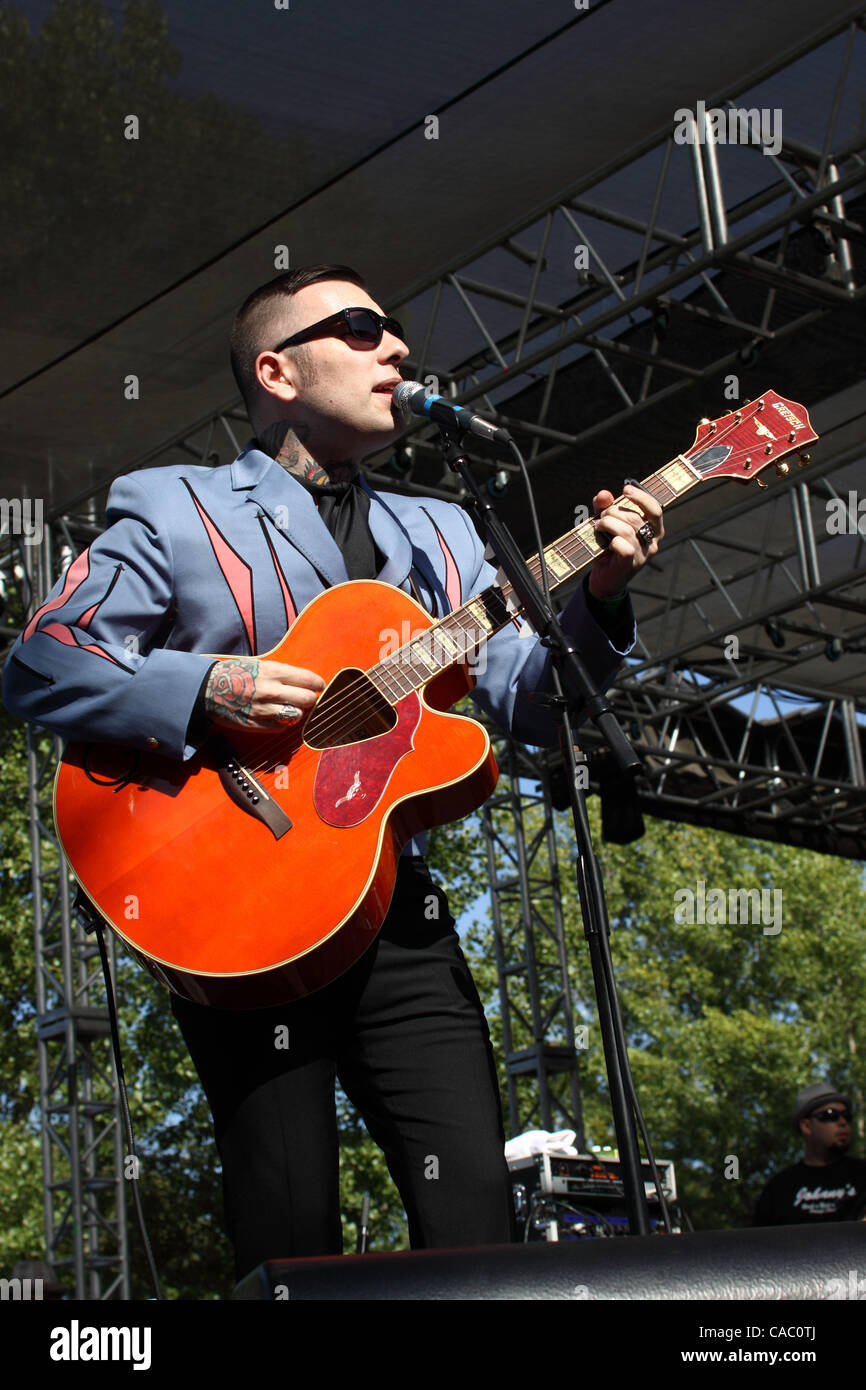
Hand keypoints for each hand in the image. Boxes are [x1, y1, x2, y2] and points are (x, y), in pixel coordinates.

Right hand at [204, 657, 324, 730]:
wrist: (208, 689)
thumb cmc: (235, 674)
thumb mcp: (260, 665)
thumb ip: (282, 674)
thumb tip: (306, 682)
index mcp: (273, 672)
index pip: (308, 680)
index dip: (317, 684)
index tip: (319, 686)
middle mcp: (271, 691)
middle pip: (307, 699)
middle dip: (309, 699)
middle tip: (306, 698)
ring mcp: (264, 710)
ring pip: (296, 715)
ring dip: (296, 712)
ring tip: (290, 707)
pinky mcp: (257, 724)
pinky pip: (281, 727)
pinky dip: (283, 722)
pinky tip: (277, 715)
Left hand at [588, 485, 663, 598]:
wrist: (604, 577)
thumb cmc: (608, 547)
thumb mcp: (607, 523)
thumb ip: (605, 507)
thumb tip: (604, 494)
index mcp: (654, 528)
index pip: (655, 509)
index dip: (641, 497)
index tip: (625, 488)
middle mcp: (653, 541)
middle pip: (634, 518)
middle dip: (612, 513)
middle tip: (600, 517)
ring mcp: (644, 554)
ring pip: (626, 530)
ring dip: (607, 525)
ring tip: (598, 528)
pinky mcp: (632, 564)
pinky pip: (624, 547)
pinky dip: (611, 541)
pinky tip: (605, 544)